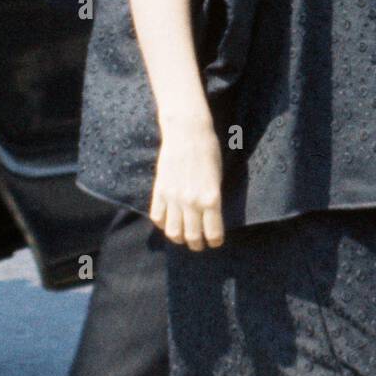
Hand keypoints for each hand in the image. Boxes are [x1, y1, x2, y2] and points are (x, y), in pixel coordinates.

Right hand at [151, 116, 224, 250]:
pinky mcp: (160, 190)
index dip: (215, 241)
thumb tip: (209, 216)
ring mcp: (174, 197)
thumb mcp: (217, 176)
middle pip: (192, 236)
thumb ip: (212, 197)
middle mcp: (192, 202)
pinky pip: (157, 217)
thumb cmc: (208, 150)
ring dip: (179, 238)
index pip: (213, 232)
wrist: (187, 131)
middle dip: (197, 244)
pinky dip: (162, 224)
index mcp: (211, 198)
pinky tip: (168, 221)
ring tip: (183, 237)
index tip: (215, 242)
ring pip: (173, 231)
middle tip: (199, 244)